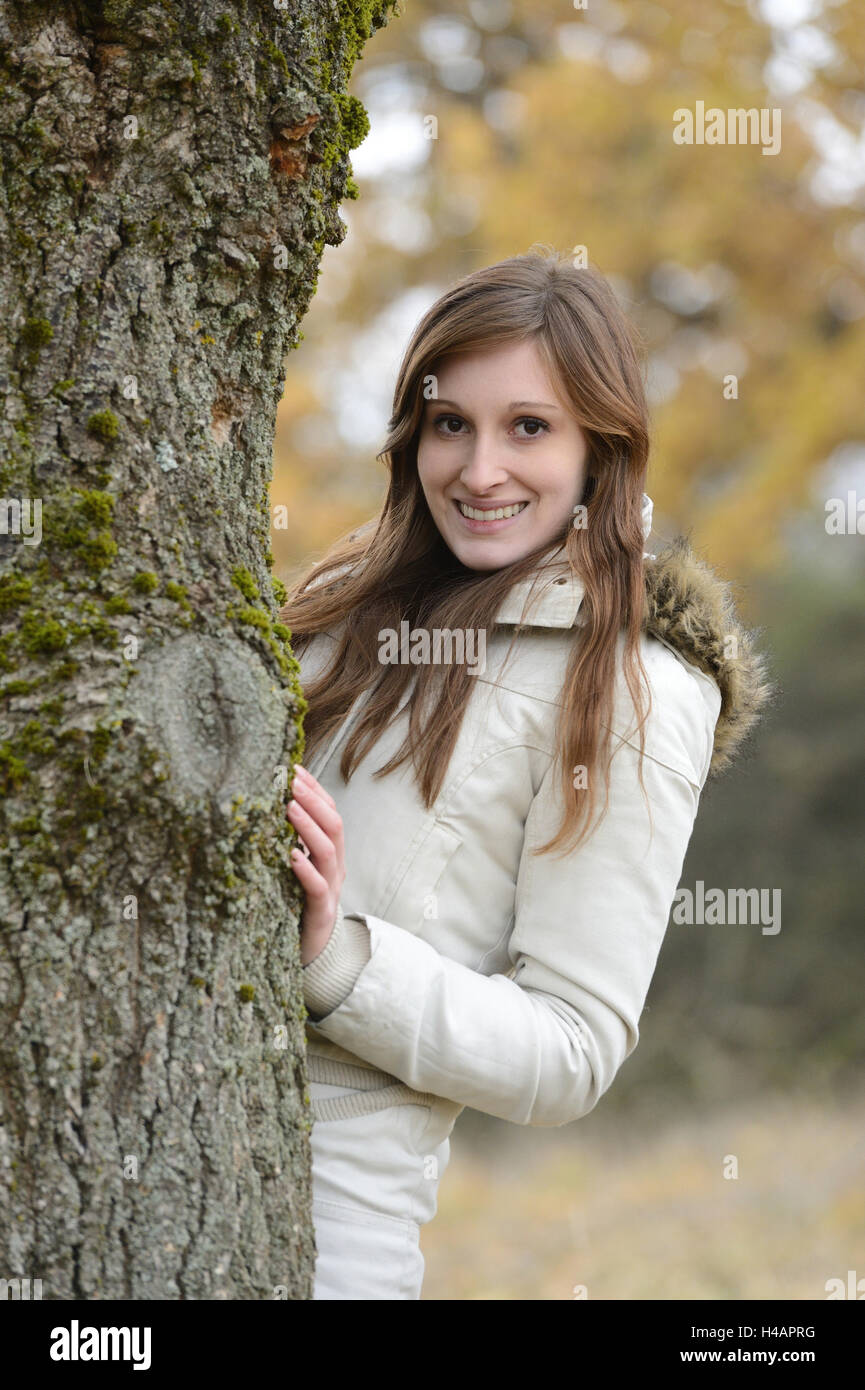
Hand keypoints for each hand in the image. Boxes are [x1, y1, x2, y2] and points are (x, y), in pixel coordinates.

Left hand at [286, 765, 345, 965]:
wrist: (313, 953)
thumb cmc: (297, 904)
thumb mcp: (296, 868)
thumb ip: (290, 841)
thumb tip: (267, 807)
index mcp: (331, 853)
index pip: (330, 812)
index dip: (315, 790)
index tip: (293, 768)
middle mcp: (335, 866)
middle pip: (334, 825)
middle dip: (313, 800)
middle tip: (290, 781)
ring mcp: (331, 888)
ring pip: (327, 850)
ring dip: (308, 826)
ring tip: (288, 808)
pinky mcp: (320, 911)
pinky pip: (316, 886)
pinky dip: (305, 868)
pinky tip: (291, 855)